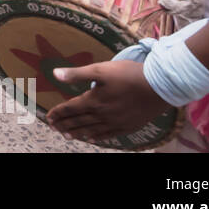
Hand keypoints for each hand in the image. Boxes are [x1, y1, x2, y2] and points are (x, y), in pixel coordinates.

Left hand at [45, 61, 171, 142]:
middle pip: (79, 121)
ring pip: (91, 130)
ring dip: (77, 132)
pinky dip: (97, 137)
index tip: (48, 117)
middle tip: (53, 127)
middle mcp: (102, 114)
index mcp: (94, 100)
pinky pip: (108, 135)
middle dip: (64, 123)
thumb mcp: (101, 69)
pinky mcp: (128, 126)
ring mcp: (115, 122)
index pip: (71, 108)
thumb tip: (55, 74)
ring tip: (66, 135)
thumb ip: (77, 74)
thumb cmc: (129, 74)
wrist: (160, 86)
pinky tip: (91, 139)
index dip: (58, 112)